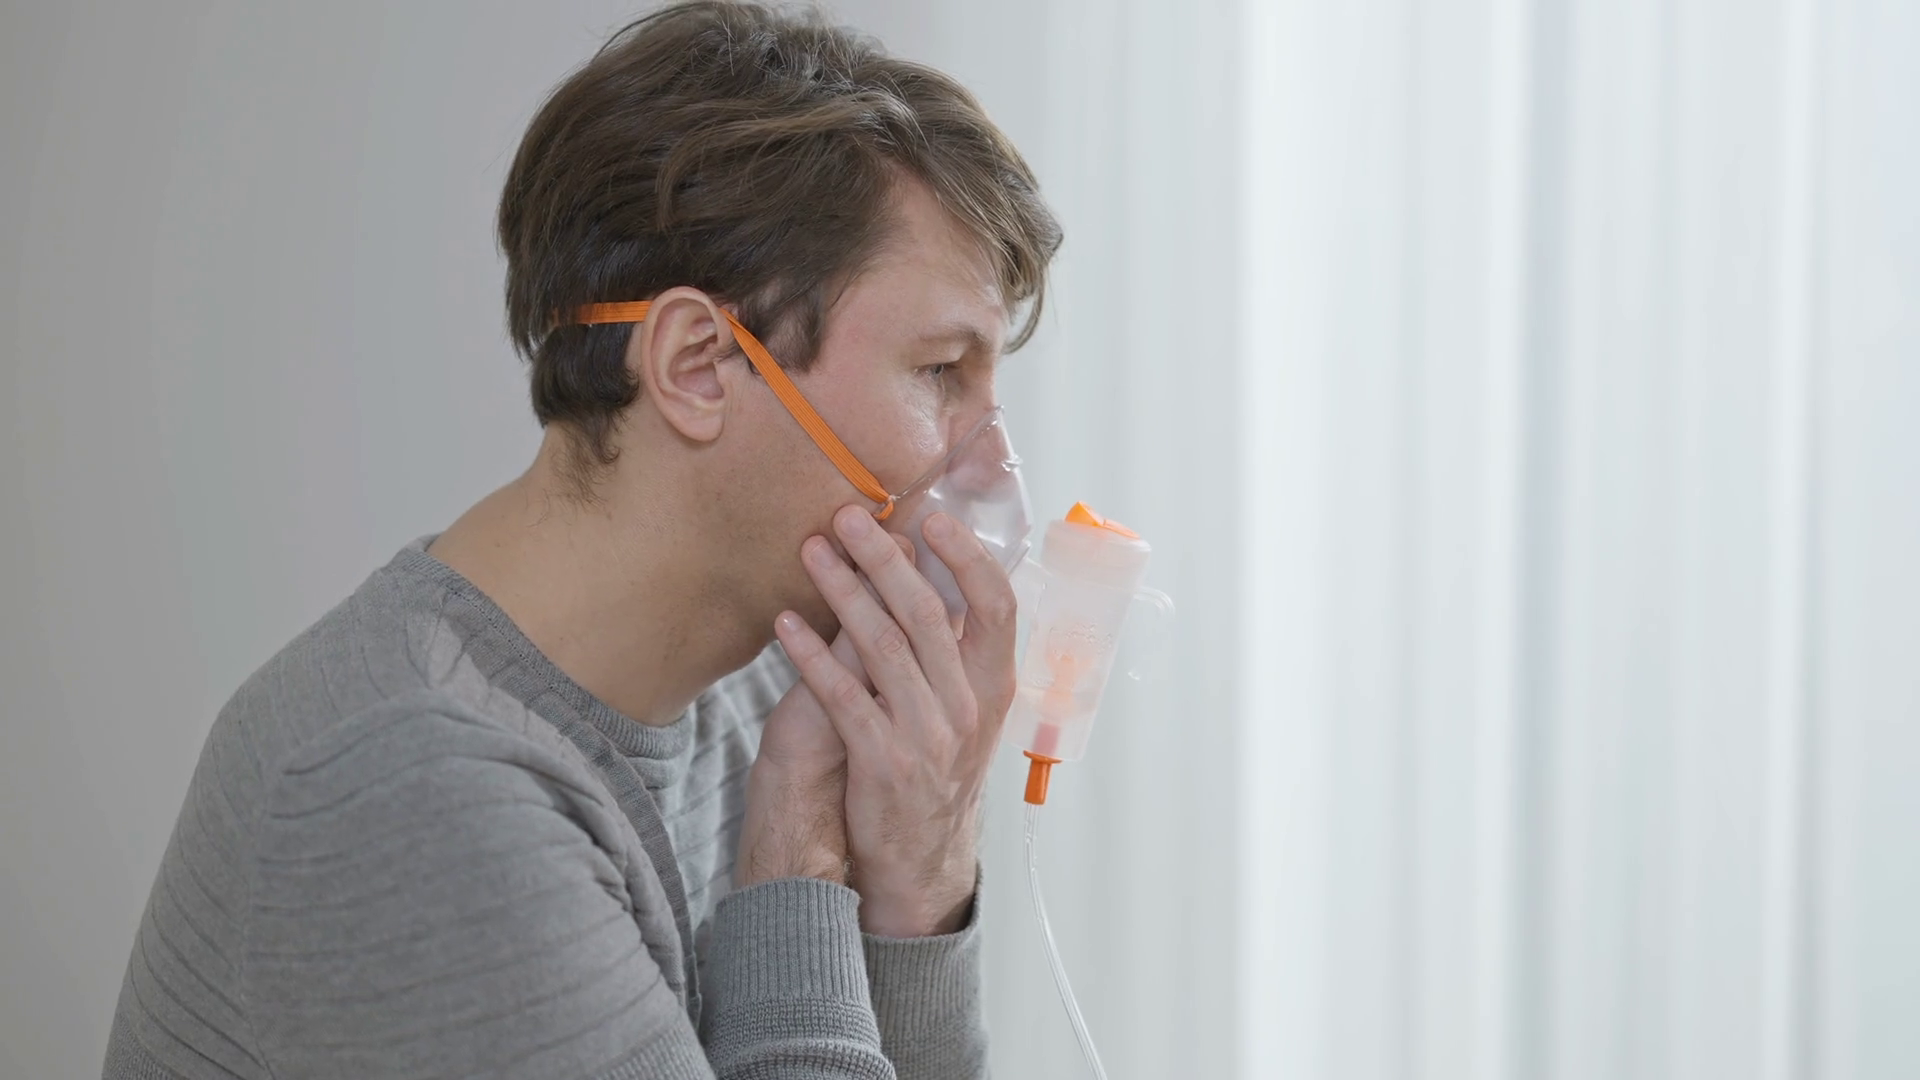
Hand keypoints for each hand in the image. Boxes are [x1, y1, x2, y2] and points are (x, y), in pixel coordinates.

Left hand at [773, 506, 1018, 936]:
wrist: (921, 855)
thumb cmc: (937, 762)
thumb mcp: (967, 707)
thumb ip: (957, 647)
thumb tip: (935, 567)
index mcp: (995, 683)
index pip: (998, 605)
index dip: (968, 558)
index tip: (932, 518)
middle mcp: (968, 706)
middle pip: (928, 614)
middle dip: (885, 558)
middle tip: (848, 518)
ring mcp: (928, 735)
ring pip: (883, 647)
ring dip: (843, 592)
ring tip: (812, 552)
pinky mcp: (884, 762)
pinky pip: (843, 696)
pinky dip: (811, 655)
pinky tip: (785, 624)